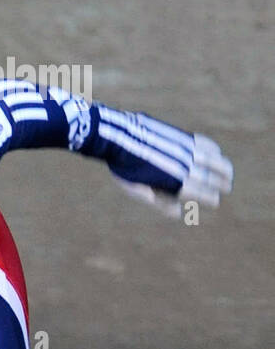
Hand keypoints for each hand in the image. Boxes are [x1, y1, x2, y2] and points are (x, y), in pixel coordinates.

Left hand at [99, 108, 232, 218]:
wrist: (119, 138)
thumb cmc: (125, 168)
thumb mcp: (137, 190)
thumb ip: (159, 201)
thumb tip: (177, 213)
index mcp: (172, 180)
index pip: (198, 191)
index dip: (209, 197)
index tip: (216, 201)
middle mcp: (182, 164)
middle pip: (208, 175)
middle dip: (219, 182)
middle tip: (227, 187)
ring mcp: (183, 148)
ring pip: (210, 158)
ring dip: (222, 166)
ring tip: (228, 173)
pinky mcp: (180, 136)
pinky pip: (202, 142)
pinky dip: (212, 149)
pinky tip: (216, 153)